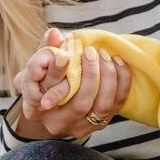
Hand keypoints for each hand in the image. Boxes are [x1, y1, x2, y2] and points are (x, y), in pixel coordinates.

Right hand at [11, 27, 130, 140]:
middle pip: (81, 103)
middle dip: (90, 75)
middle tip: (91, 52)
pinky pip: (117, 104)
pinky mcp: (101, 123)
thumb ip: (45, 50)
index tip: (67, 54)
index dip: (62, 74)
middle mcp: (61, 124)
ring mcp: (83, 127)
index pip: (55, 96)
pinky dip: (122, 82)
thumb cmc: (43, 81)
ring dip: (108, 77)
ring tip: (104, 55)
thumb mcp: (37, 67)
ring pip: (102, 106)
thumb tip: (53, 32)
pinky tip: (117, 63)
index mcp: (40, 111)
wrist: (52, 108)